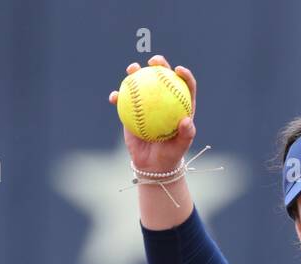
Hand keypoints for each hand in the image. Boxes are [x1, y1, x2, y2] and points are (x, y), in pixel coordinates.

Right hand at [107, 54, 197, 173]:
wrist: (153, 164)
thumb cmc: (170, 155)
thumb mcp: (180, 147)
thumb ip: (186, 134)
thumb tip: (186, 120)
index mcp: (180, 105)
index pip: (185, 85)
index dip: (184, 74)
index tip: (178, 70)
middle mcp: (164, 101)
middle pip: (162, 76)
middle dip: (159, 63)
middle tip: (154, 61)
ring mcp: (148, 103)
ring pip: (141, 83)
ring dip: (135, 71)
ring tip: (132, 69)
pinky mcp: (133, 110)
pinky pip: (124, 100)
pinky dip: (118, 97)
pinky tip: (114, 97)